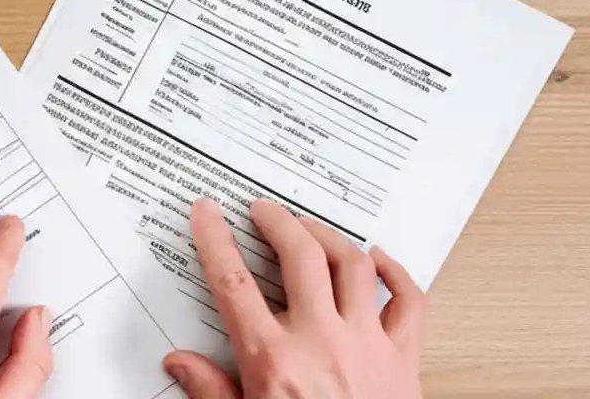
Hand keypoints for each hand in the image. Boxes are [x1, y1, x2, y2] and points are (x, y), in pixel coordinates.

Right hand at [164, 198, 426, 398]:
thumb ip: (211, 392)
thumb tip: (180, 363)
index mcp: (272, 360)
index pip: (234, 283)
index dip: (215, 239)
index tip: (207, 214)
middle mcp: (320, 341)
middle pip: (298, 255)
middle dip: (277, 221)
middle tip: (263, 209)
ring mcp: (367, 345)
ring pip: (351, 264)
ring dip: (328, 236)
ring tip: (309, 227)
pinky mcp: (404, 360)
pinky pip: (409, 301)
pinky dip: (396, 272)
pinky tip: (380, 258)